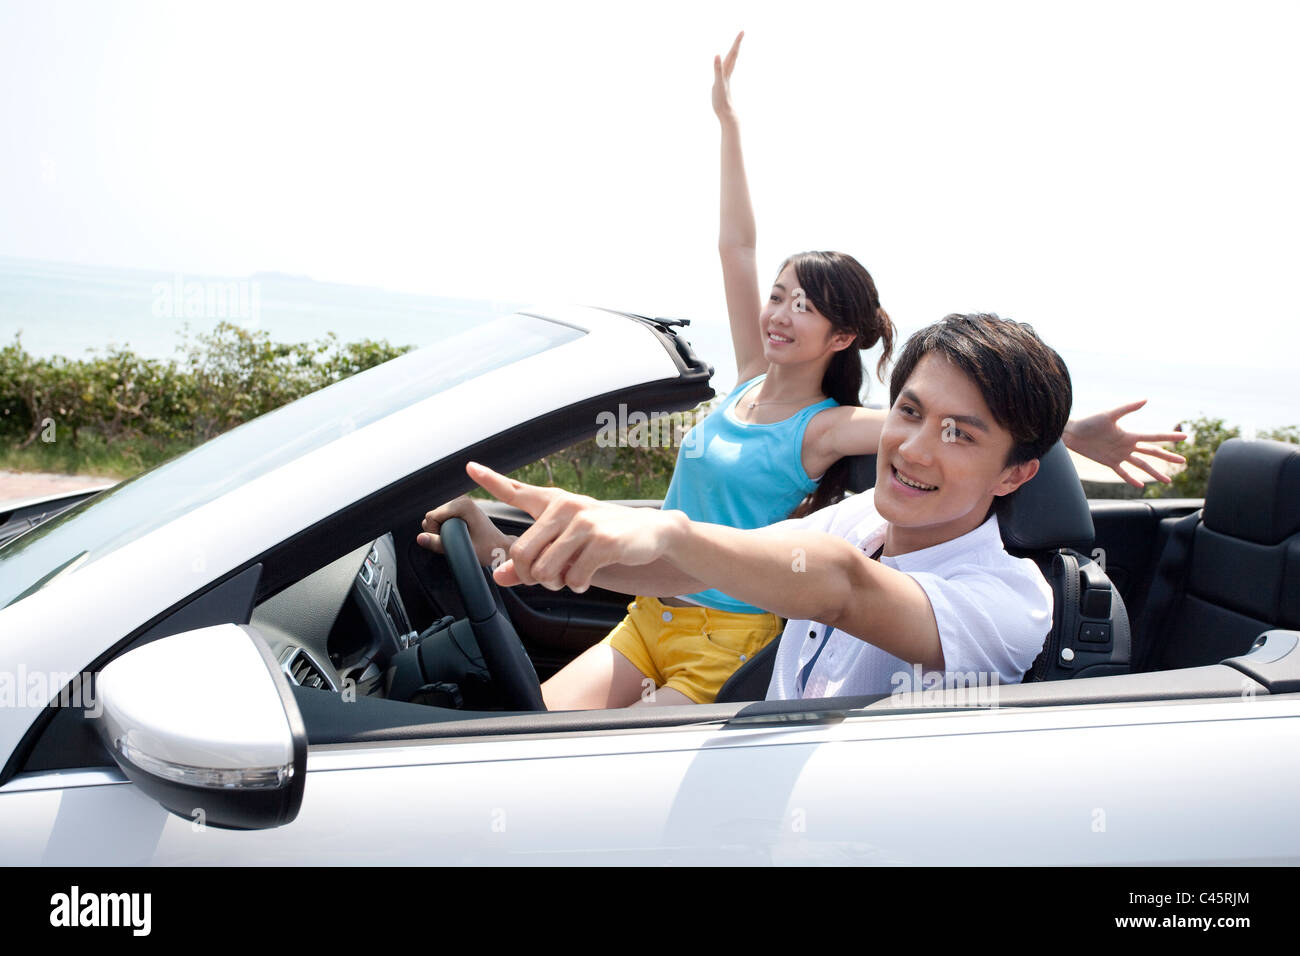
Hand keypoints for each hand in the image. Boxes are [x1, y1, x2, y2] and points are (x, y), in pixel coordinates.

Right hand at [418, 495, 512, 566]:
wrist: (500, 547)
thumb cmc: (488, 549)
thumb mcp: (461, 549)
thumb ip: (439, 544)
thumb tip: (420, 538)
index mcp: (462, 505)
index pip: (430, 517)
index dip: (435, 532)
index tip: (450, 540)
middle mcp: (461, 499)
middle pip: (432, 516)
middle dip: (438, 531)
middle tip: (456, 540)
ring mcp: (461, 502)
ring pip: (436, 517)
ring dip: (442, 530)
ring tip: (459, 537)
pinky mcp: (460, 507)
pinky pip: (442, 517)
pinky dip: (446, 527)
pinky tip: (458, 533)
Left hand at [466, 461, 685, 591]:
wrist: (652, 532)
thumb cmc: (604, 535)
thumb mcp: (566, 543)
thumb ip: (531, 559)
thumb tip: (498, 576)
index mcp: (554, 503)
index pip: (516, 490)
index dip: (491, 479)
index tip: (470, 466)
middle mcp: (566, 507)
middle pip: (522, 554)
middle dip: (531, 576)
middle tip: (549, 579)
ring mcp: (584, 523)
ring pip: (545, 571)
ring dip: (556, 583)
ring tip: (570, 577)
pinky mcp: (603, 541)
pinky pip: (574, 578)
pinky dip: (578, 585)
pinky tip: (587, 578)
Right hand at [712, 31, 742, 120]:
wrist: (725, 113)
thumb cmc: (722, 99)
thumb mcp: (718, 83)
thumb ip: (717, 69)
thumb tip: (717, 55)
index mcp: (727, 70)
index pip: (733, 53)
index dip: (737, 42)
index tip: (743, 31)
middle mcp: (728, 72)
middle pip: (734, 55)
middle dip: (737, 43)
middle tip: (742, 33)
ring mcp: (726, 78)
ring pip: (731, 62)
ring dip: (733, 52)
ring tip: (736, 45)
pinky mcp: (722, 83)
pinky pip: (725, 70)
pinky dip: (725, 63)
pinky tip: (724, 64)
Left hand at [1063, 400, 1186, 487]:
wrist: (1071, 433)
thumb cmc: (1088, 421)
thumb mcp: (1109, 414)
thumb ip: (1127, 408)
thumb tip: (1146, 399)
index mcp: (1130, 434)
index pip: (1154, 437)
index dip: (1169, 438)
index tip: (1185, 437)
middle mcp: (1127, 445)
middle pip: (1152, 452)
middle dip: (1168, 457)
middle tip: (1183, 461)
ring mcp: (1119, 455)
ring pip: (1141, 465)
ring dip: (1154, 473)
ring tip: (1168, 481)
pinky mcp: (1109, 462)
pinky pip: (1123, 473)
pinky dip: (1131, 479)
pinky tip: (1141, 486)